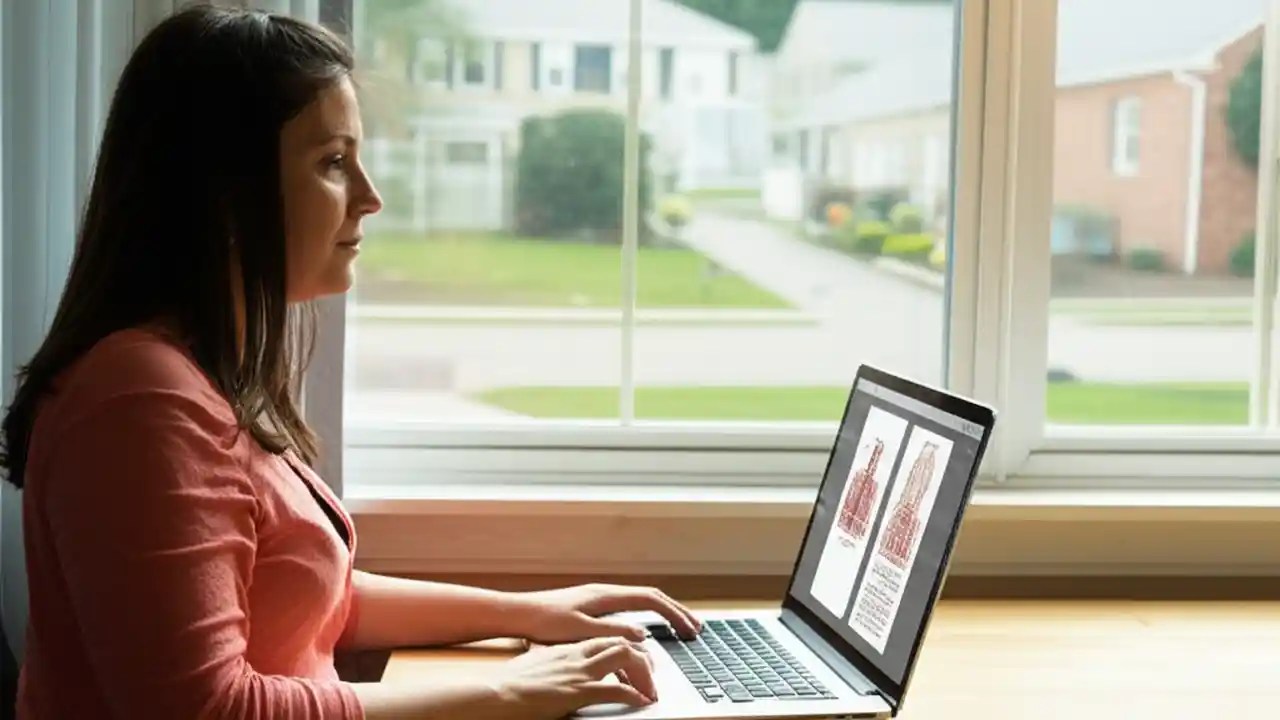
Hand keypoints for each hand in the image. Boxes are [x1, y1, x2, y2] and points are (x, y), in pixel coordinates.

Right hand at [489, 636, 657, 717]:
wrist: (497, 694)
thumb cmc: (510, 683)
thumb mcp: (533, 663)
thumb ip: (546, 658)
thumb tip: (544, 657)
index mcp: (568, 648)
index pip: (606, 639)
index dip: (626, 649)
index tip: (635, 662)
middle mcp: (577, 655)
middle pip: (621, 643)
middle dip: (642, 658)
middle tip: (650, 676)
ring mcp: (579, 672)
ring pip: (625, 657)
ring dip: (643, 674)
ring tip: (649, 690)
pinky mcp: (578, 691)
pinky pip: (616, 690)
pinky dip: (633, 695)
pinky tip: (639, 702)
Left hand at [513, 583, 700, 644]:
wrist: (519, 612)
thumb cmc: (544, 622)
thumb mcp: (580, 630)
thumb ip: (612, 631)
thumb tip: (643, 634)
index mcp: (606, 596)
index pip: (650, 600)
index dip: (674, 614)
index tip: (690, 629)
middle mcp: (605, 592)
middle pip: (650, 597)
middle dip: (675, 611)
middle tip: (695, 627)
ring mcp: (599, 597)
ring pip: (640, 600)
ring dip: (662, 612)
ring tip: (679, 626)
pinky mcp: (592, 605)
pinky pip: (629, 606)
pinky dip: (646, 615)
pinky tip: (648, 627)